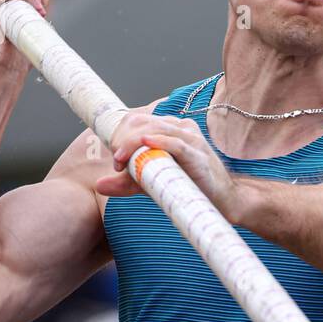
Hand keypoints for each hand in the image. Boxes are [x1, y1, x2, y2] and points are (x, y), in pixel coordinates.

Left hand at [97, 114, 247, 222]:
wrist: (223, 201)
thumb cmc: (189, 187)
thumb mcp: (152, 182)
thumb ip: (127, 181)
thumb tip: (99, 184)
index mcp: (170, 128)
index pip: (138, 120)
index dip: (121, 135)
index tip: (116, 159)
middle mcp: (181, 128)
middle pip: (143, 122)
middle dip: (123, 139)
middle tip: (117, 163)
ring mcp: (191, 138)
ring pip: (155, 129)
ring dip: (133, 143)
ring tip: (122, 160)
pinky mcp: (198, 153)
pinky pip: (176, 143)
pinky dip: (159, 142)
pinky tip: (145, 145)